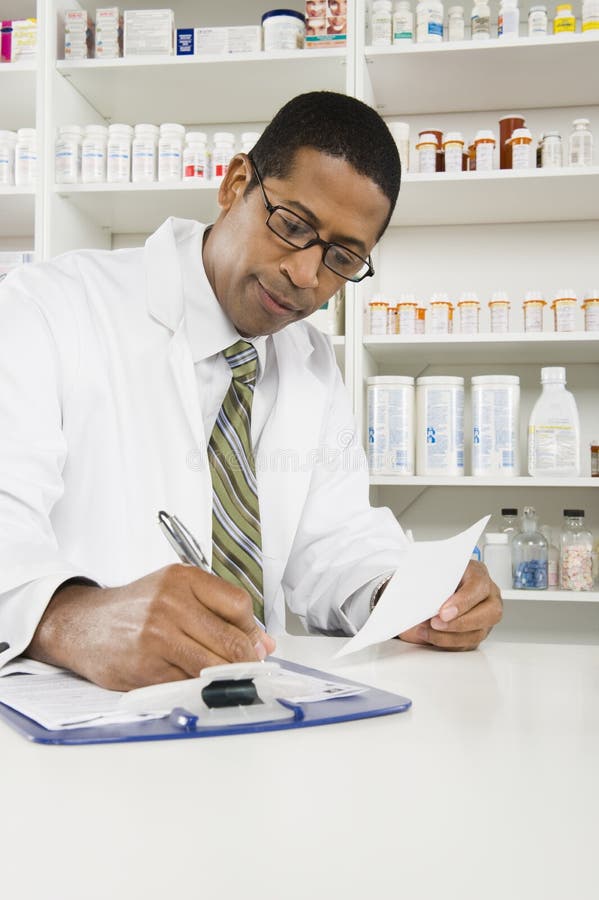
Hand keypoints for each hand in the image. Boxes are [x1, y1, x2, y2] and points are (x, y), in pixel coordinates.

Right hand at [26, 564, 275, 690]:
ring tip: (229, 678)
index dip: (252, 629)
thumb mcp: (176, 593)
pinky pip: (189, 684)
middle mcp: (171, 603)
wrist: (83, 625)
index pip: (238, 604)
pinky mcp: (147, 667)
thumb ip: (219, 612)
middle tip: (251, 668)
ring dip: (228, 678)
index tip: (254, 643)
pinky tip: (198, 683)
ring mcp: (158, 636)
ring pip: (214, 666)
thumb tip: (263, 642)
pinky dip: (201, 688)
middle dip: (247, 660)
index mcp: (183, 579)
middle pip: (230, 640)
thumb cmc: (135, 608)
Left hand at [399, 560, 502, 650]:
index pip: (479, 586)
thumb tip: (417, 594)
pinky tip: (430, 635)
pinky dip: (447, 643)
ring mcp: (486, 615)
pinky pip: (467, 645)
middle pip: (490, 613)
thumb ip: (431, 581)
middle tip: (435, 623)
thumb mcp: (433, 573)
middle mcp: (488, 595)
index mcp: (478, 573)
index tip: (443, 611)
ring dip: (450, 636)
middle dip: (460, 622)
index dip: (463, 601)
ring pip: (478, 633)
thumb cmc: (437, 578)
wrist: (433, 589)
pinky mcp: (477, 632)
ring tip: (427, 630)